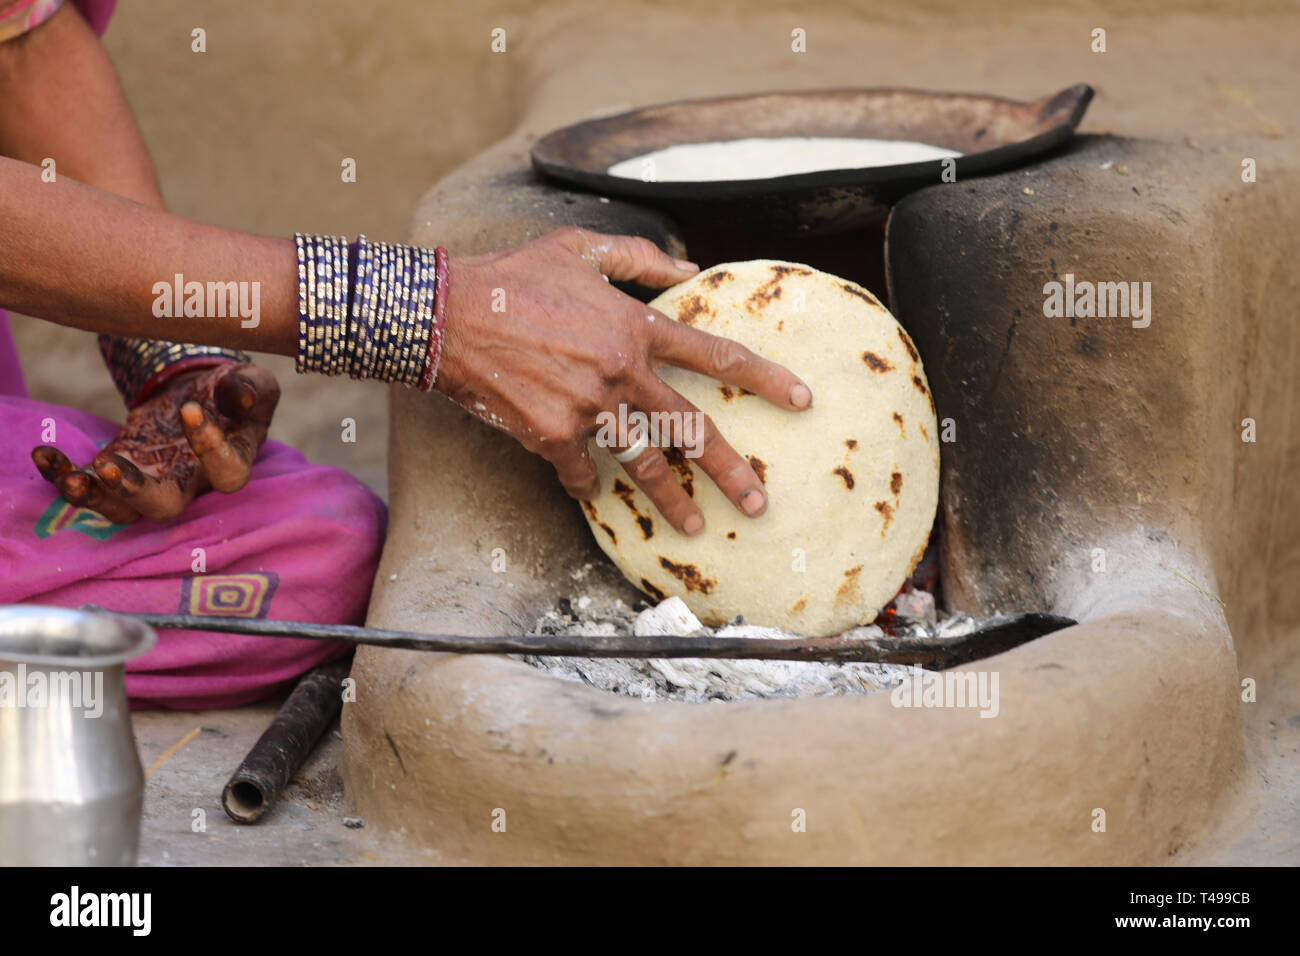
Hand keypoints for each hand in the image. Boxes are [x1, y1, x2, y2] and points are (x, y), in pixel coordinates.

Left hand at [32, 362, 279, 522]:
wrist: (203, 397)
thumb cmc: (233, 393)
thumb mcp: (253, 381)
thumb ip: (253, 387)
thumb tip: (237, 397)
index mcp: (232, 463)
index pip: (228, 473)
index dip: (210, 447)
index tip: (191, 409)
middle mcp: (190, 483)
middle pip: (165, 508)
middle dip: (134, 492)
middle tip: (108, 466)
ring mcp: (151, 480)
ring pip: (123, 510)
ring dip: (94, 498)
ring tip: (72, 479)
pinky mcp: (120, 468)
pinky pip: (91, 486)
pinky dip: (63, 475)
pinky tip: (45, 455)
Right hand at [438, 227, 812, 535]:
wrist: (446, 316)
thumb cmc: (512, 276)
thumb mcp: (579, 248)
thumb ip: (639, 258)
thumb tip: (688, 266)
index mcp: (636, 327)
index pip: (716, 354)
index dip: (765, 378)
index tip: (802, 401)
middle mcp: (622, 373)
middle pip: (692, 431)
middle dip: (731, 471)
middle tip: (760, 503)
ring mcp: (588, 409)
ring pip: (643, 465)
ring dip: (671, 502)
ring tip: (693, 530)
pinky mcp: (551, 436)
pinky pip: (582, 472)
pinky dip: (588, 484)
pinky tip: (593, 495)